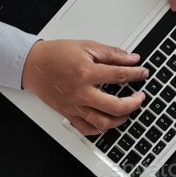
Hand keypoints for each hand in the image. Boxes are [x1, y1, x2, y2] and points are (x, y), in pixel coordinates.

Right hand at [22, 39, 147, 135]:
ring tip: (127, 110)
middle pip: (116, 106)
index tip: (143, 73)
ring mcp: (74, 106)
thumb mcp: (86, 46)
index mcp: (86, 73)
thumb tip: (132, 59)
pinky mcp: (68, 114)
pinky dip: (101, 129)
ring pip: (103, 123)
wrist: (32, 65)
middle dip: (134, 103)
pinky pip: (87, 129)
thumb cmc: (56, 55)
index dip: (136, 75)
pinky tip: (108, 121)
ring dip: (121, 119)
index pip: (120, 76)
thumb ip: (111, 53)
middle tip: (140, 97)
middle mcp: (81, 92)